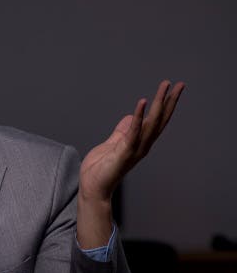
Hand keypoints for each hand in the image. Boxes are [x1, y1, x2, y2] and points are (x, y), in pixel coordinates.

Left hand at [79, 80, 184, 201]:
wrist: (93, 187)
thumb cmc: (101, 168)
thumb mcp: (112, 144)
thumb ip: (122, 132)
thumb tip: (130, 117)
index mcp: (139, 142)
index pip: (156, 121)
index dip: (165, 105)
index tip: (172, 89)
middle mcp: (142, 145)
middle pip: (160, 120)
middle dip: (169, 101)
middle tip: (179, 84)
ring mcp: (134, 149)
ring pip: (151, 123)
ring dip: (159, 104)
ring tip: (164, 87)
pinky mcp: (123, 152)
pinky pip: (133, 132)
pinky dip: (138, 117)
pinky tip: (143, 102)